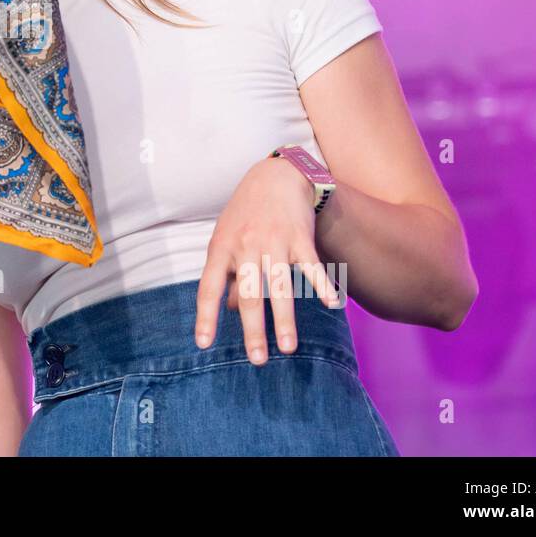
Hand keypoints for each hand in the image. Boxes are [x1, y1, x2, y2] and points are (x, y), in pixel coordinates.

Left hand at [194, 156, 340, 363]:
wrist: (275, 176)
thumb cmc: (245, 213)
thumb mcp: (225, 238)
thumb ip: (224, 274)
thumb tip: (223, 310)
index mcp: (221, 248)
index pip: (208, 288)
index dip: (206, 316)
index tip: (204, 344)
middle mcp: (245, 247)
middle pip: (247, 295)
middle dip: (252, 329)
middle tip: (257, 360)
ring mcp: (273, 242)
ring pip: (279, 286)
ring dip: (284, 319)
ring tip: (288, 347)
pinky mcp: (300, 238)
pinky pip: (311, 265)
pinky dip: (322, 285)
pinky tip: (331, 304)